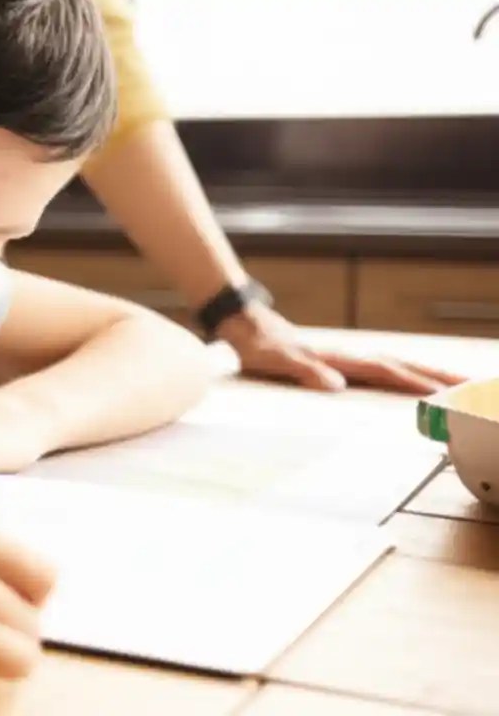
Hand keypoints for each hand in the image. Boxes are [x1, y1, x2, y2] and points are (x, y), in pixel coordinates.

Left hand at [218, 303, 467, 394]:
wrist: (246, 325)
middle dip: (438, 377)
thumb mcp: (276, 361)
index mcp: (340, 359)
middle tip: (474, 387)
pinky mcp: (342, 362)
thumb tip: (336, 386)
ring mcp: (348, 358)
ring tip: (460, 386)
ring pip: (398, 365)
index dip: (414, 383)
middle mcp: (350, 357)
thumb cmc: (259, 346)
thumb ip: (305, 370)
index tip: (443, 395)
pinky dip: (406, 376)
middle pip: (404, 366)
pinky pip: (383, 369)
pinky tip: (415, 385)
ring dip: (429, 374)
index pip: (386, 371)